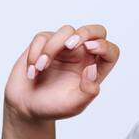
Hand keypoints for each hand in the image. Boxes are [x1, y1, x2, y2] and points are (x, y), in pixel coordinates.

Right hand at [3, 23, 119, 122]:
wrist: (27, 106)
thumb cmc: (54, 106)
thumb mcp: (74, 105)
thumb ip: (88, 91)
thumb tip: (92, 69)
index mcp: (95, 69)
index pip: (110, 51)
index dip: (103, 46)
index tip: (90, 48)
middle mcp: (83, 55)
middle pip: (96, 31)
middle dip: (85, 33)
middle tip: (70, 45)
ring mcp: (64, 47)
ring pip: (67, 31)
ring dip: (51, 48)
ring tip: (41, 67)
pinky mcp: (45, 43)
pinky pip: (43, 38)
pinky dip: (36, 52)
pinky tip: (32, 71)